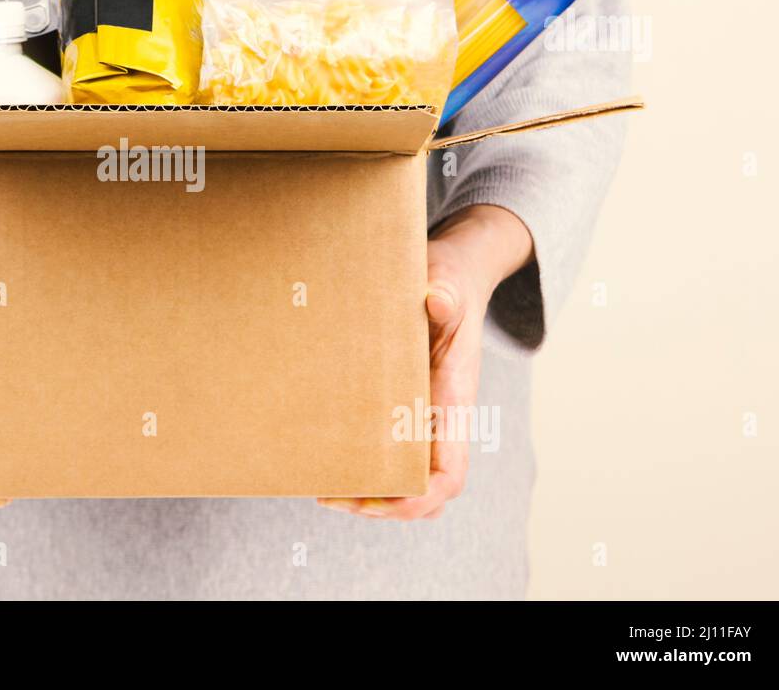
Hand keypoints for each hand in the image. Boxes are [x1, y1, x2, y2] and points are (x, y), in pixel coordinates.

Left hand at [319, 204, 531, 520]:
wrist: (454, 274)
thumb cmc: (451, 280)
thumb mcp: (447, 280)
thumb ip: (445, 292)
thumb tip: (436, 299)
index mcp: (453, 400)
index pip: (448, 473)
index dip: (414, 498)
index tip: (371, 500)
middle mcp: (441, 418)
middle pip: (428, 492)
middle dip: (384, 505)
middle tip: (330, 495)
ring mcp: (423, 415)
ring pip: (409, 479)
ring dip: (371, 493)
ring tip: (323, 486)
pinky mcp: (404, 405)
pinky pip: (391, 451)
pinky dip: (365, 466)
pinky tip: (328, 455)